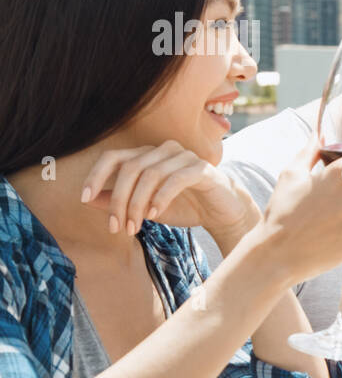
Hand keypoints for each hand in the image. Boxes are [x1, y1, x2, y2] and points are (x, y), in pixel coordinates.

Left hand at [81, 141, 253, 238]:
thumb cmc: (184, 207)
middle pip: (129, 168)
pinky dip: (160, 198)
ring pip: (150, 174)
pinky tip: (155, 215)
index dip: (96, 176)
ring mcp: (184, 156)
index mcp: (148, 155)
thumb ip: (119, 201)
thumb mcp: (145, 208)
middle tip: (116, 227)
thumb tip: (88, 199)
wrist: (222, 213)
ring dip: (137, 204)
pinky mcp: (201, 169)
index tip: (84, 199)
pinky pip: (175, 179)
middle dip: (118, 200)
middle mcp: (164, 150)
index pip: (114, 157)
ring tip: (135, 227)